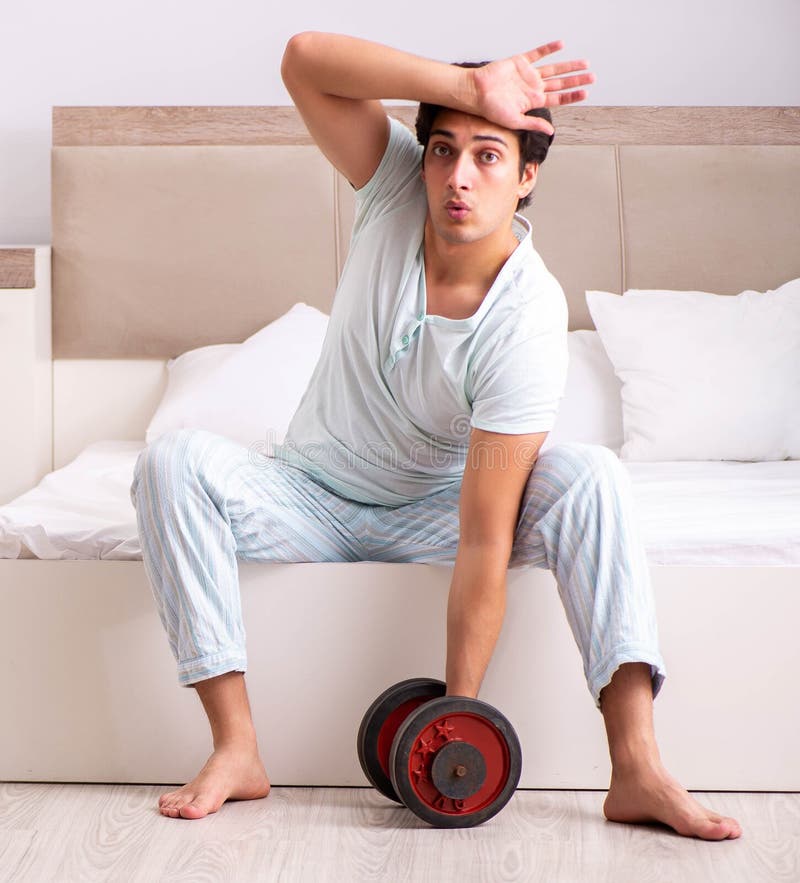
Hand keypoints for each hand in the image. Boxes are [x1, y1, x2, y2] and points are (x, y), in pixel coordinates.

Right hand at [469, 40, 594, 134]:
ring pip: (553, 69)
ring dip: (569, 66)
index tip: (586, 94)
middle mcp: (533, 87)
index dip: (572, 96)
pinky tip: (561, 45)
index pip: (558, 98)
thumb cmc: (491, 109)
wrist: (476, 92)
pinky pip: (537, 54)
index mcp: (533, 102)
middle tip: (592, 77)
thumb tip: (551, 132)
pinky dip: (548, 49)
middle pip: (560, 83)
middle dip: (576, 80)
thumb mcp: (514, 121)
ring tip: (584, 63)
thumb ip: (534, 124)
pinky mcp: (520, 62)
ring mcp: (527, 74)